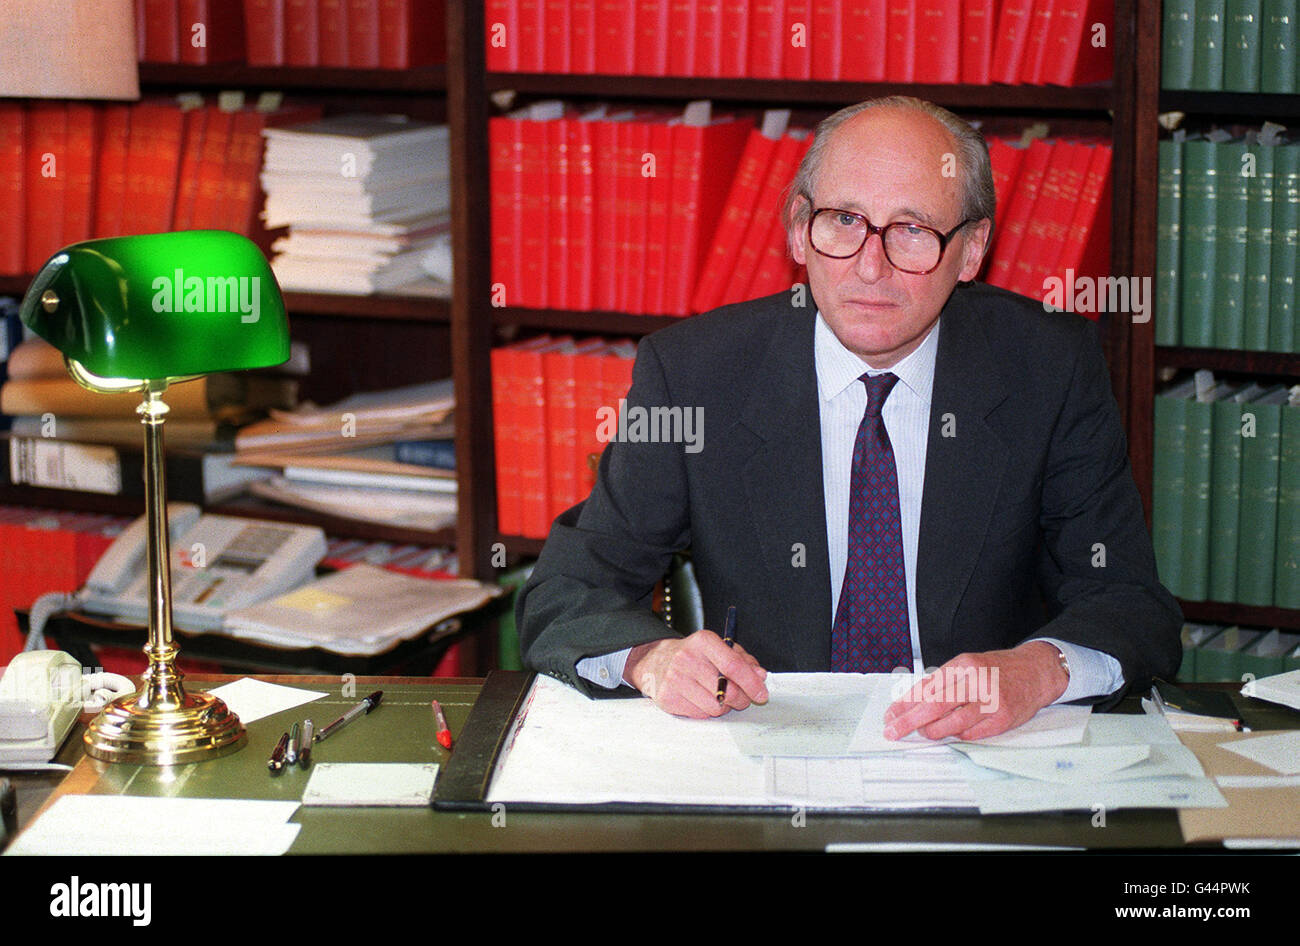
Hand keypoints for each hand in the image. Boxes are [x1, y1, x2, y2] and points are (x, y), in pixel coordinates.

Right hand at [624, 629, 768, 718]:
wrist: (655, 661)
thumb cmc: (693, 655)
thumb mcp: (718, 648)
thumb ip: (743, 660)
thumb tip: (760, 676)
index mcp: (703, 642)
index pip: (733, 666)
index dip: (752, 683)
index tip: (762, 693)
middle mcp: (686, 659)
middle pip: (727, 691)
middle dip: (742, 699)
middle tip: (742, 698)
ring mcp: (675, 680)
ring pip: (716, 707)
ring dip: (724, 706)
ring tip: (718, 696)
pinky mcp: (668, 698)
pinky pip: (701, 715)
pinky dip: (707, 710)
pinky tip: (701, 699)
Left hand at [882, 641, 1068, 741]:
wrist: (1037, 671)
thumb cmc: (998, 669)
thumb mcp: (968, 665)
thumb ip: (943, 682)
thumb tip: (912, 703)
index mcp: (964, 664)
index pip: (926, 687)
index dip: (905, 704)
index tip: (890, 715)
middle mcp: (977, 681)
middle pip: (934, 706)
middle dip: (909, 721)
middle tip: (893, 731)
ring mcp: (992, 702)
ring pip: (952, 723)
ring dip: (933, 731)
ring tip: (924, 732)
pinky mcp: (1004, 719)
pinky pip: (973, 734)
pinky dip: (958, 735)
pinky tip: (952, 733)